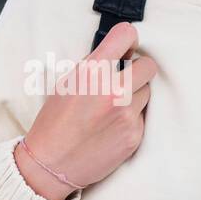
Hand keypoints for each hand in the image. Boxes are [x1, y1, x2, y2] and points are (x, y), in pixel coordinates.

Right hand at [15, 22, 156, 199]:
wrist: (52, 164)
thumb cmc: (55, 123)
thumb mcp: (67, 83)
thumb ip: (94, 66)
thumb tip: (119, 52)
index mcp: (92, 72)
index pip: (127, 35)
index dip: (128, 40)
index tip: (126, 48)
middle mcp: (113, 91)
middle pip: (148, 65)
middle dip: (138, 69)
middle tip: (125, 78)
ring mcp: (127, 114)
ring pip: (147, 92)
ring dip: (135, 95)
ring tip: (113, 108)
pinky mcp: (135, 135)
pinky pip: (143, 116)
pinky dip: (132, 118)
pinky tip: (113, 126)